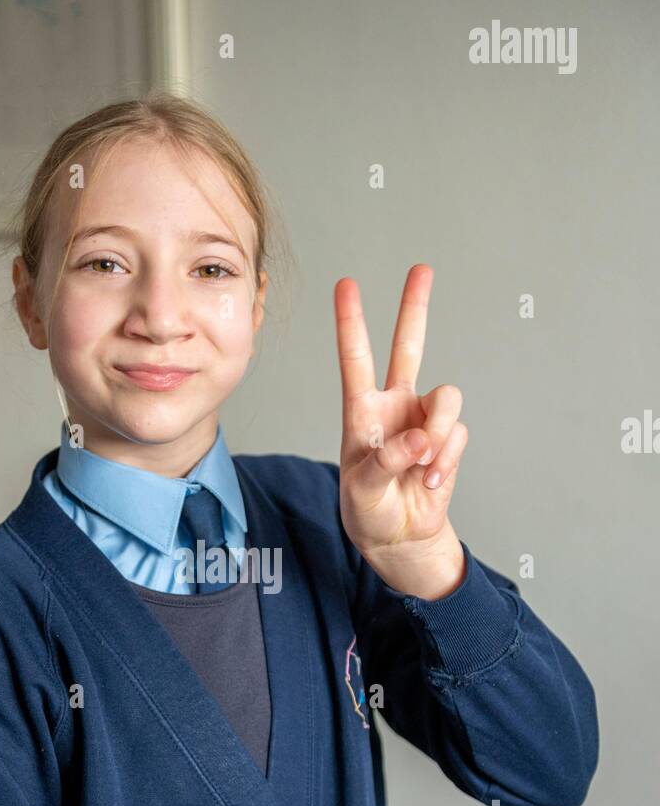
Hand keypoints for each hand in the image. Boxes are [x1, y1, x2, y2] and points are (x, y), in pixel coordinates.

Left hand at [334, 265, 467, 598]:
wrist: (399, 536)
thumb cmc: (368, 510)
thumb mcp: (363, 490)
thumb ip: (387, 462)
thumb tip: (421, 438)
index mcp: (361, 411)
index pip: (355, 360)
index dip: (351, 322)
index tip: (346, 284)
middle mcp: (395, 406)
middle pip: (407, 347)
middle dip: (415, 307)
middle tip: (422, 269)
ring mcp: (424, 420)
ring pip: (448, 399)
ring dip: (440, 433)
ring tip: (423, 467)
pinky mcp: (448, 440)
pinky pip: (458, 436)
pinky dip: (446, 461)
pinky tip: (431, 481)